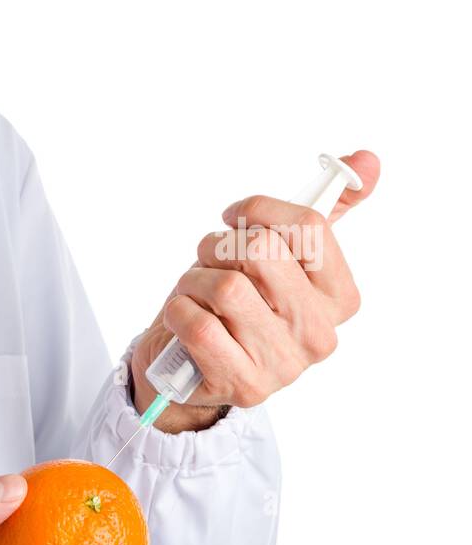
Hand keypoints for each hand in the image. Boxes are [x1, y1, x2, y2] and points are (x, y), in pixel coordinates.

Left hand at [131, 151, 380, 432]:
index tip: (233, 216)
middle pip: (261, 252)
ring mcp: (285, 364)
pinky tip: (182, 317)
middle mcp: (321, 333)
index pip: (309, 226)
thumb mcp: (280, 255)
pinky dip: (179, 310)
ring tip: (194, 290)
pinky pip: (199, 325)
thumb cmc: (236, 303)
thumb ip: (326, 209)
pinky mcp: (243, 385)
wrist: (190, 364)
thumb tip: (367, 160)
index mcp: (340, 296)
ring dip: (193, 278)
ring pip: (226, 286)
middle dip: (219, 246)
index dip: (259, 210)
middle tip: (207, 260)